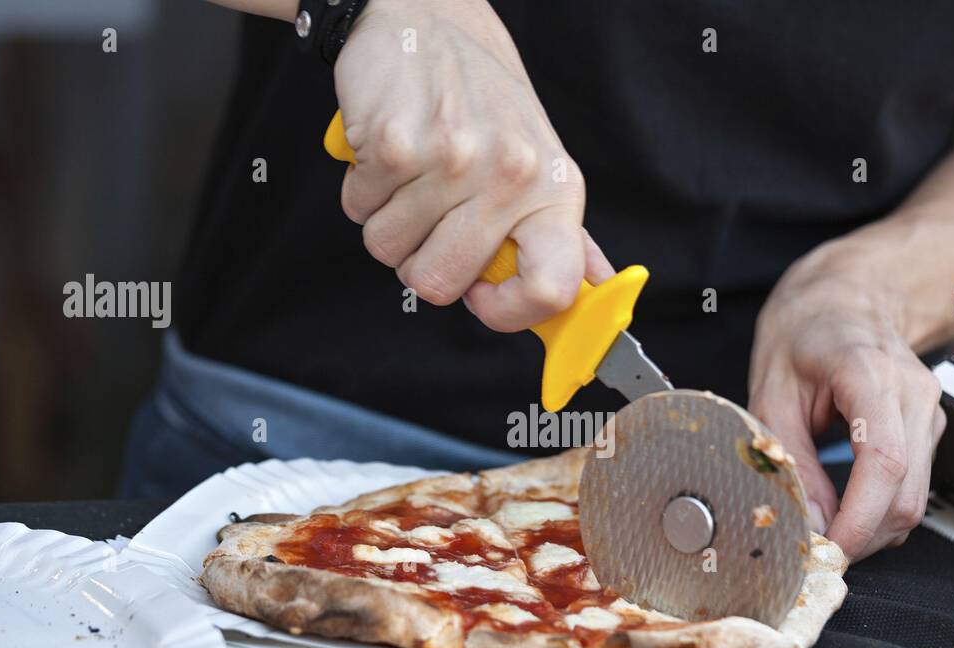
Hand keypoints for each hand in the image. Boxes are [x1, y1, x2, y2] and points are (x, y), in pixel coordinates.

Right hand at [334, 0, 610, 328]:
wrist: (430, 17)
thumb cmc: (485, 103)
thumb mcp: (540, 166)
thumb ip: (564, 236)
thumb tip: (595, 291)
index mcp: (554, 192)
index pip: (552, 289)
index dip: (508, 313)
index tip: (482, 297)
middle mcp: (512, 177)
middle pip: (440, 284)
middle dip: (420, 263)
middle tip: (430, 218)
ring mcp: (454, 161)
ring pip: (389, 251)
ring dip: (387, 221)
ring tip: (411, 175)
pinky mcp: (397, 145)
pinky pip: (358, 210)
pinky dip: (361, 189)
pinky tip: (386, 152)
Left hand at [748, 245, 945, 560]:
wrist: (847, 299)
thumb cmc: (805, 334)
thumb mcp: (772, 393)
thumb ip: (790, 459)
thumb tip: (807, 521)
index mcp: (870, 374)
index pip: (884, 462)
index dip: (860, 518)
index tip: (830, 547)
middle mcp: (913, 393)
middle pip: (908, 493)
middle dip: (863, 536)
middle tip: (817, 550)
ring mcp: (929, 411)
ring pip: (917, 500)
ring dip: (873, 529)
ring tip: (827, 530)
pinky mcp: (929, 428)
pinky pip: (915, 487)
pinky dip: (882, 511)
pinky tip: (849, 509)